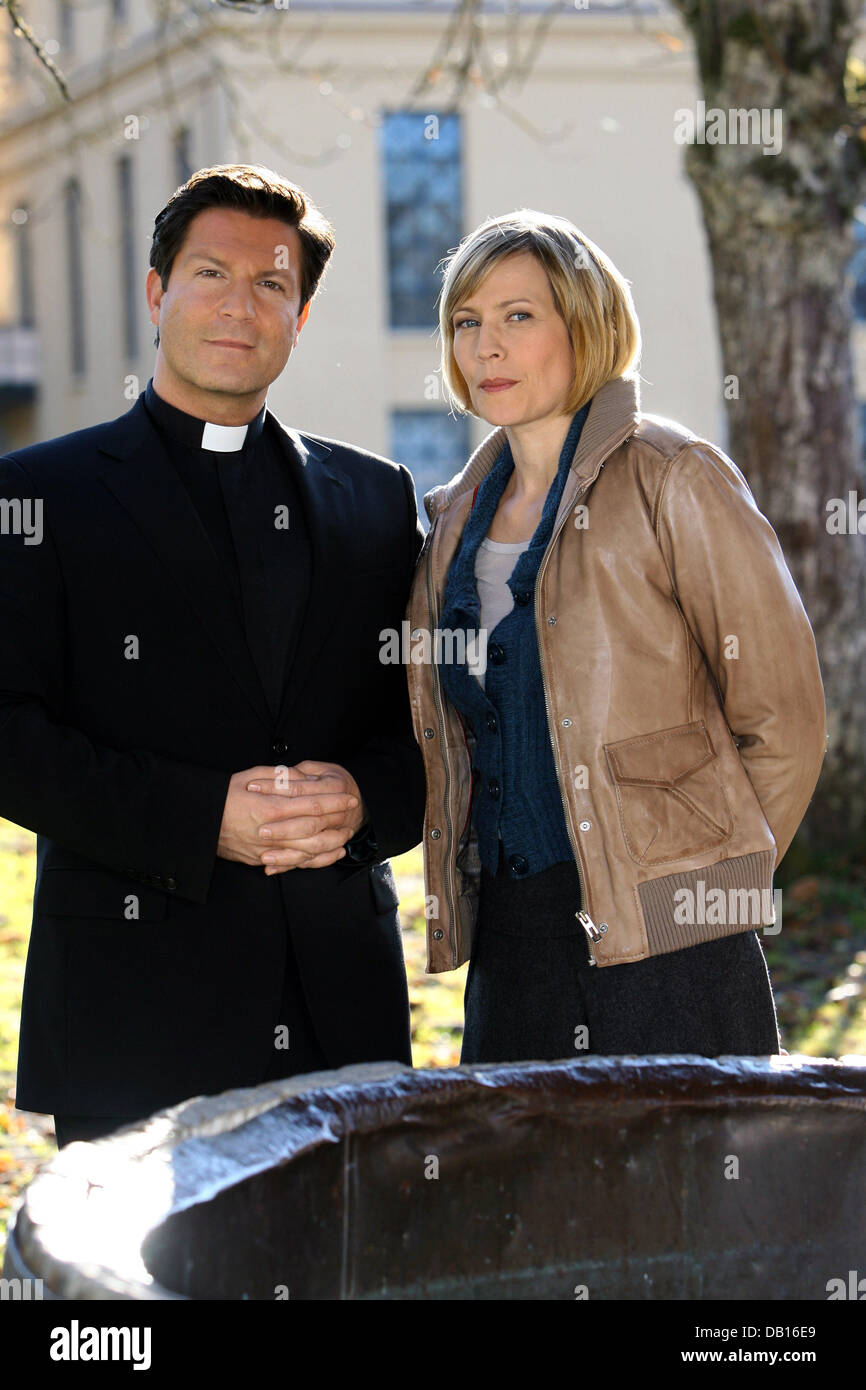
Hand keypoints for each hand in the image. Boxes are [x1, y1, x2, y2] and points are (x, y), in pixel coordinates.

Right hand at [217, 764, 360, 871]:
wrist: (199, 824)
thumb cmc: (223, 796)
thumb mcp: (249, 776)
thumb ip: (279, 777)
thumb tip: (303, 778)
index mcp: (268, 807)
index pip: (310, 804)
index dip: (333, 801)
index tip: (349, 797)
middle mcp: (270, 831)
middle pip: (314, 829)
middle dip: (337, 822)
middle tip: (352, 815)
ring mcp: (267, 849)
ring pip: (308, 850)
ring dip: (331, 843)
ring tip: (346, 836)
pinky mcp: (262, 860)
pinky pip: (295, 864)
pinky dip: (316, 860)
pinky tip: (329, 854)